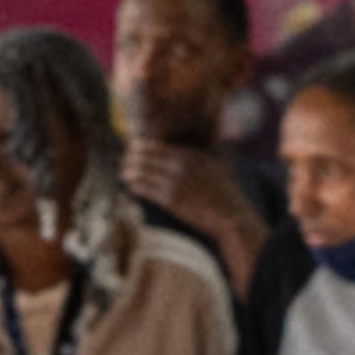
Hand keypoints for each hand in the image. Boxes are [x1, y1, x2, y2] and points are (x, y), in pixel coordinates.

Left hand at [124, 137, 262, 246]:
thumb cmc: (224, 190)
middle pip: (145, 157)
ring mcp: (174, 183)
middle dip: (131, 157)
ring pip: (142, 173)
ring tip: (125, 173)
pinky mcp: (170, 200)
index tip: (133, 147)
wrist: (229, 214)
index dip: (140, 145)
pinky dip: (136, 187)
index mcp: (189, 154)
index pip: (156, 145)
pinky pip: (146, 190)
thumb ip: (203, 151)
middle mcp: (179, 166)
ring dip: (130, 172)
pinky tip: (131, 186)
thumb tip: (198, 140)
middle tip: (125, 159)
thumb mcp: (217, 163)